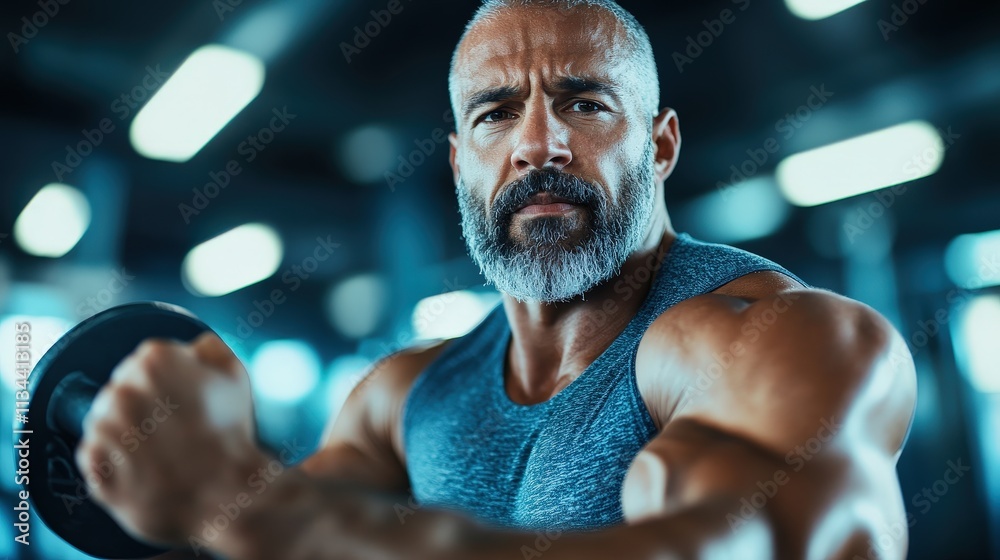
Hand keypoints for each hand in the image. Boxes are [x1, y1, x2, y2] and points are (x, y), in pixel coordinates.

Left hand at [76, 332, 266, 545]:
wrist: (223, 493)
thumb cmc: (231, 435)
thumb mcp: (235, 377)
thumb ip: (209, 350)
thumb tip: (193, 347)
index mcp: (154, 359)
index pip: (144, 364)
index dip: (164, 386)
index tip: (179, 405)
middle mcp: (122, 387)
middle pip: (120, 392)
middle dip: (140, 410)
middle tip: (171, 433)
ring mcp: (104, 426)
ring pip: (104, 423)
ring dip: (124, 436)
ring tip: (159, 455)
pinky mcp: (93, 463)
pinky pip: (93, 457)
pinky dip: (111, 464)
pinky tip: (143, 470)